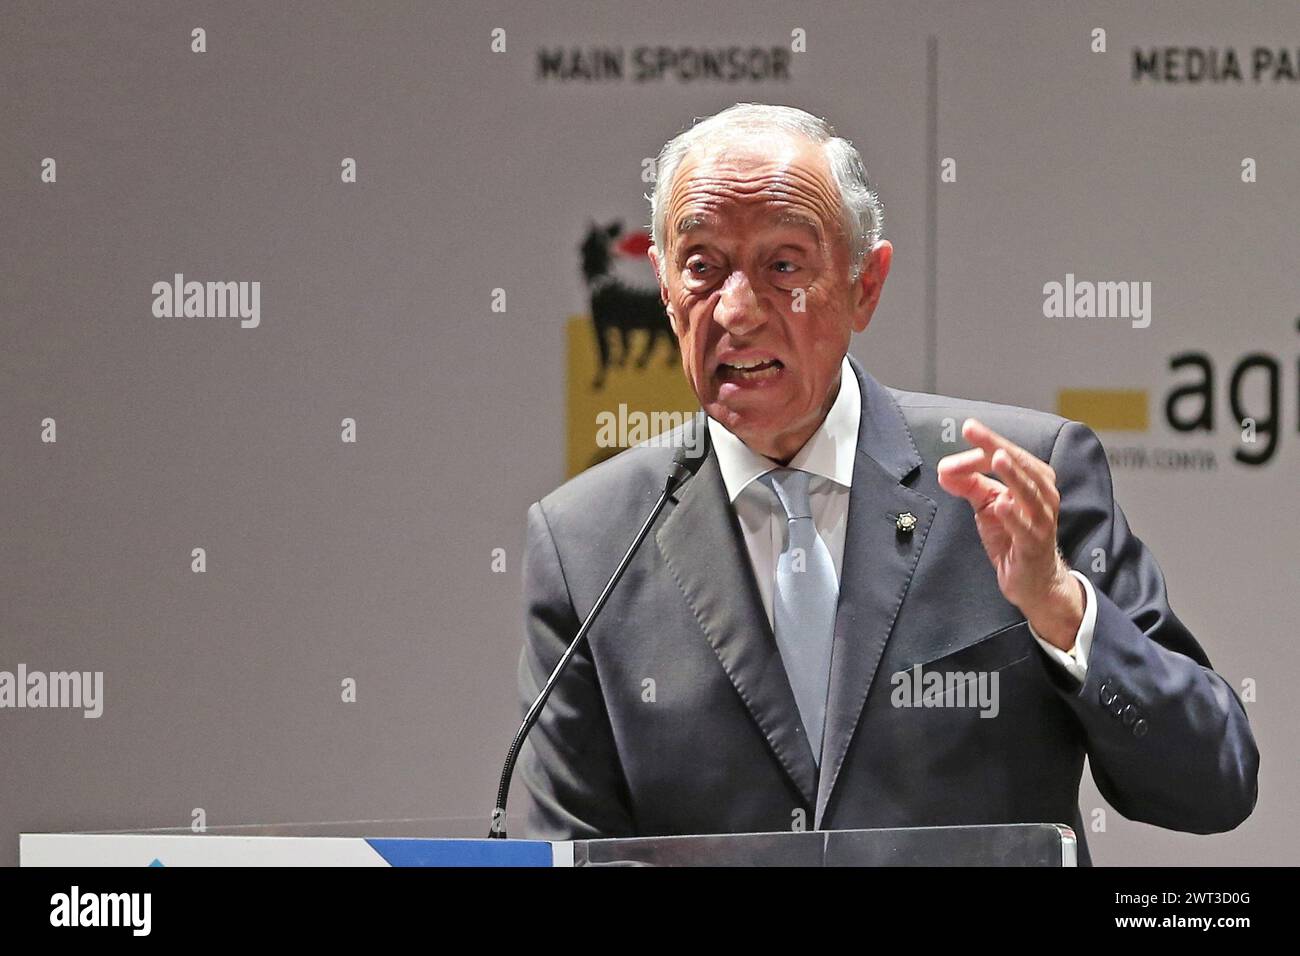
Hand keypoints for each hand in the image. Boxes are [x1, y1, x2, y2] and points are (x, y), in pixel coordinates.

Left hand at [936, 418, 1083, 649]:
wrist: (1033, 580)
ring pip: (1030, 492)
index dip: (988, 441)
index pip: (1010, 454)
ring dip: (1013, 475)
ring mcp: (1041, 520)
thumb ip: (969, 484)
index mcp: (1034, 480)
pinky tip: (1002, 504)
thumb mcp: (987, 505)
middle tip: (974, 431)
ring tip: (997, 458)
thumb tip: (943, 469)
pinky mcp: (1034, 544)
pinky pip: (1025, 528)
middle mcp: (1043, 495)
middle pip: (1020, 465)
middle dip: (996, 447)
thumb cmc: (1012, 536)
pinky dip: (1014, 516)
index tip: (968, 427)